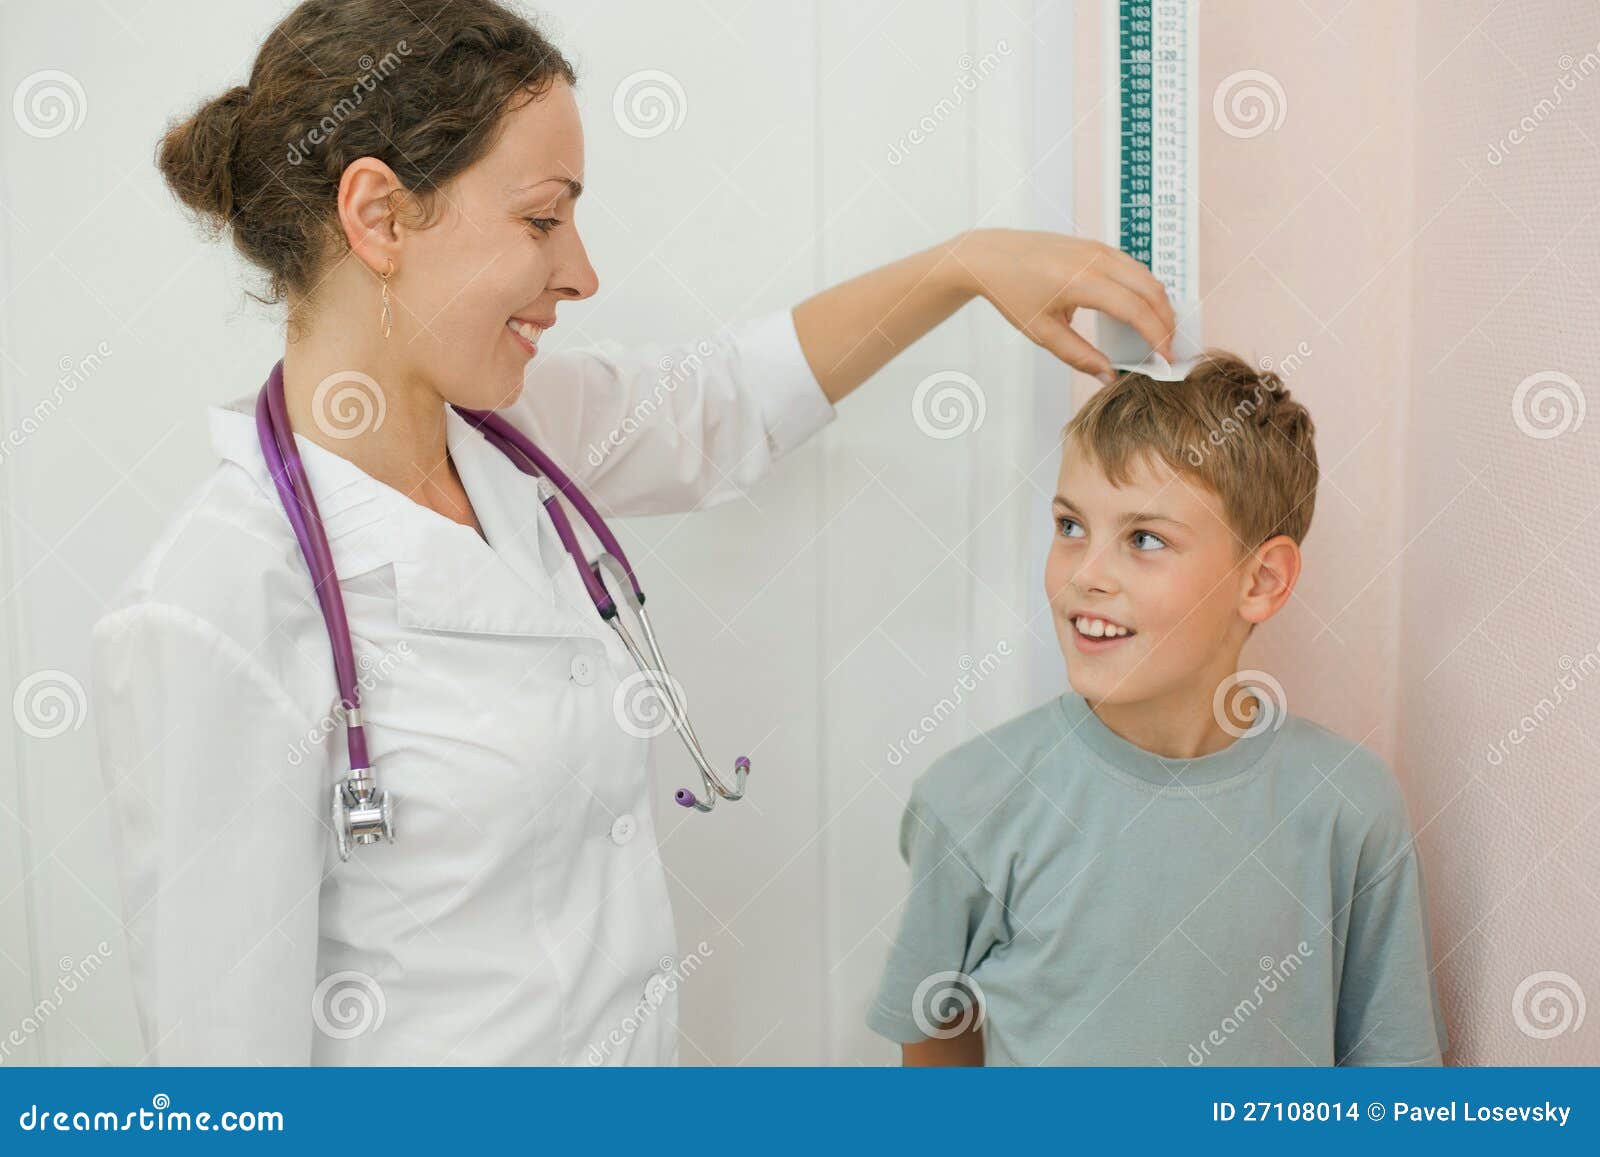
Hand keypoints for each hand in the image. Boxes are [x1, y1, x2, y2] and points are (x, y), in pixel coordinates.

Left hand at [945, 228, 1175, 381]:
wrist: (989, 256)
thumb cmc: (1012, 292)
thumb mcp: (1042, 333)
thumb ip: (1079, 356)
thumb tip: (1110, 376)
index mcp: (1082, 281)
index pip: (1135, 309)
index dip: (1157, 335)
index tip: (1166, 359)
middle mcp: (1096, 259)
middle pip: (1150, 289)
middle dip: (1166, 321)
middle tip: (1167, 349)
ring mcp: (1097, 248)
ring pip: (1145, 275)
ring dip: (1158, 303)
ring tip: (1158, 332)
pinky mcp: (1095, 246)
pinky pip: (1131, 266)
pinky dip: (1144, 288)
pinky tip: (1140, 310)